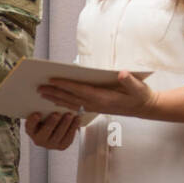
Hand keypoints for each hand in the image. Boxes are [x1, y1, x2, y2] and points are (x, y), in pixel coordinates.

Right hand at [25, 111, 82, 149]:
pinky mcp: (62, 146)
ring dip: (64, 125)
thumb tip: (49, 99)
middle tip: (56, 114)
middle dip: (51, 123)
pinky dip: (73, 128)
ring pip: (58, 135)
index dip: (33, 121)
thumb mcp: (42, 113)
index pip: (29, 126)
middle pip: (44, 132)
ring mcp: (50, 145)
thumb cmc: (47, 116)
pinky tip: (77, 119)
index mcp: (31, 130)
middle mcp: (39, 140)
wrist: (56, 128)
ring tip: (70, 115)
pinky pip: (68, 139)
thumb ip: (43, 109)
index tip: (37, 114)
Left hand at [36, 70, 156, 118]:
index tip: (53, 80)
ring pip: (70, 103)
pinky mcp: (94, 107)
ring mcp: (94, 107)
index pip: (80, 90)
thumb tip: (122, 74)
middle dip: (54, 93)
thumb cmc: (140, 95)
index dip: (66, 85)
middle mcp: (95, 104)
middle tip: (39, 89)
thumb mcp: (139, 88)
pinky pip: (75, 106)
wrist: (144, 108)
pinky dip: (63, 103)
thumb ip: (130, 81)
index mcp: (103, 98)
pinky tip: (54, 101)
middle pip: (70, 98)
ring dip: (55, 99)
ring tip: (42, 94)